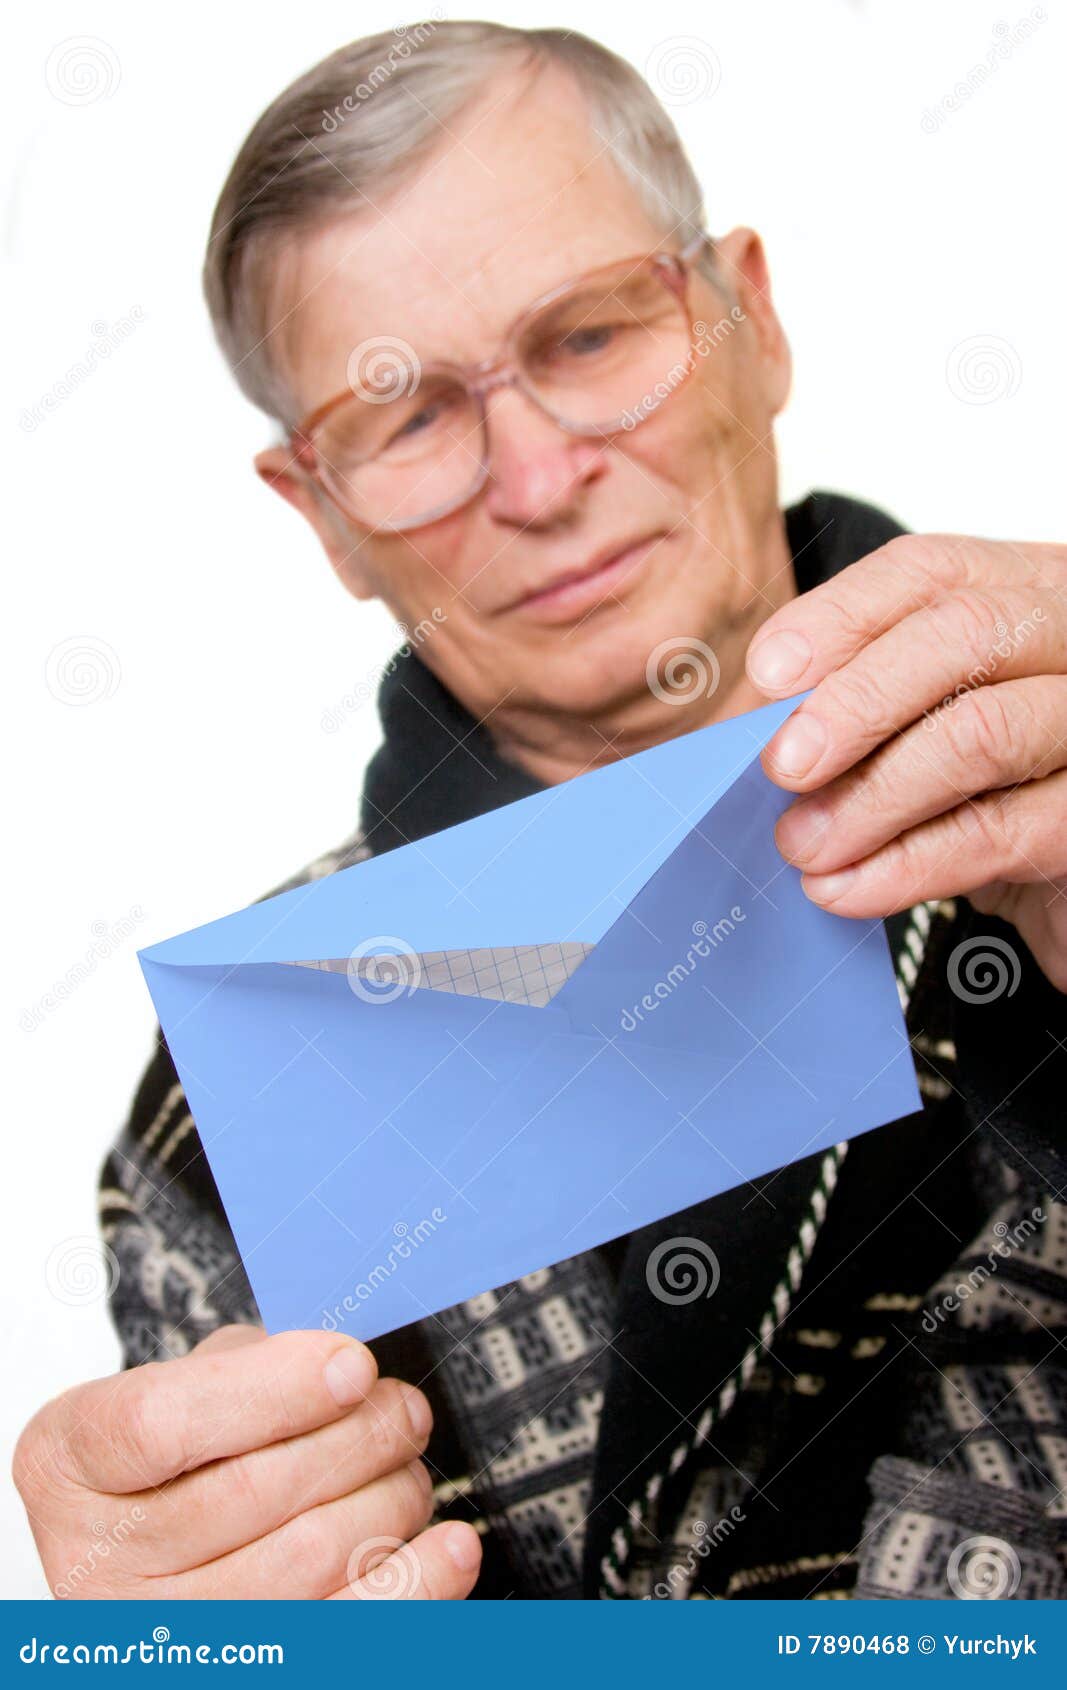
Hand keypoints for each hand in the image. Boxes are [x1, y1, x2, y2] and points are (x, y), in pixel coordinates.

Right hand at [13, 1325, 480, 1598]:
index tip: (354, 1365)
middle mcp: (94, 1560)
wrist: (172, 1528)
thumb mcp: (196, 1379)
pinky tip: (450, 1546)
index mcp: (69, 1461)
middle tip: (403, 1408)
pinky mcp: (235, 1673)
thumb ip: (254, 1368)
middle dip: (357, 1438)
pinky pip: (342, 1638)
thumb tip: (348, 1377)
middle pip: (250, 1493)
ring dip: (388, 1500)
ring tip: (407, 1465)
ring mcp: (159, 1637)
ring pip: (304, 1562)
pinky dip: (413, 1587)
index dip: (270, 1391)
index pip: (161, 1424)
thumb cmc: (195, 1441)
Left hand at [746, 533, 1066, 990]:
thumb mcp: (926, 729)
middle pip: (963, 632)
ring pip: (980, 732)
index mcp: (1028, 592)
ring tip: (804, 845)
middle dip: (855, 702)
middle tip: (782, 768)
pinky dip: (907, 866)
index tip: (769, 675)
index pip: (931, 572)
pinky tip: (848, 888)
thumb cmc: (997, 796)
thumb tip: (759, 723)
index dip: (840, 616)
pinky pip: (997, 832)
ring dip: (870, 797)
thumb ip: (860, 706)